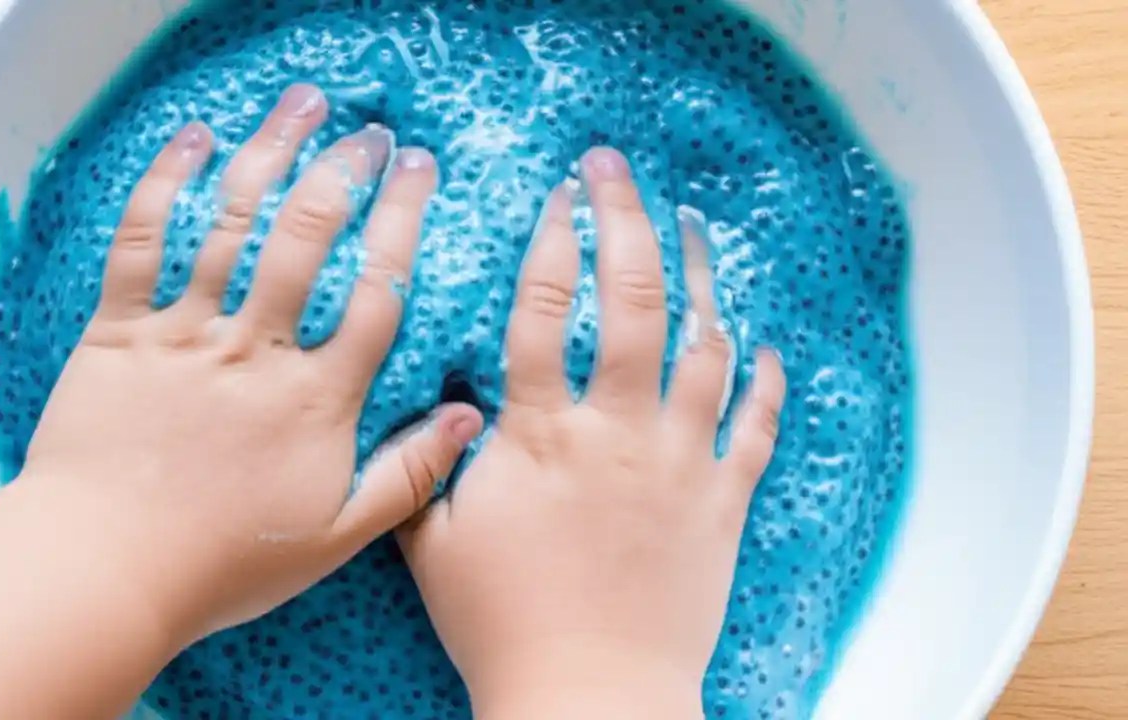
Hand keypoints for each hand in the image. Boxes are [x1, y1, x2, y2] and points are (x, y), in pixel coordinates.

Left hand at [21, 84, 482, 642]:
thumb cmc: (223, 562)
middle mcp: (256, 350)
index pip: (375, 292)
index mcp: (315, 396)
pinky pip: (143, 244)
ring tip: (301, 107)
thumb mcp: (337, 535)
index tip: (420, 173)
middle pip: (308, 239)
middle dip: (344, 173)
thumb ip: (409, 475)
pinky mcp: (119, 333)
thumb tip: (473, 418)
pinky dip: (165, 186)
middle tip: (369, 132)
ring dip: (270, 157)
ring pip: (233, 226)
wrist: (104, 569)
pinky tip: (192, 143)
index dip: (403, 223)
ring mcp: (185, 335)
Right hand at [399, 148, 785, 717]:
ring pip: (703, 348)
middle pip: (628, 303)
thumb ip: (431, 465)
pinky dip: (768, 383)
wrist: (591, 696)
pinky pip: (758, 429)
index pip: (540, 313)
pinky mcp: (723, 502)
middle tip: (616, 170)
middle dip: (622, 221)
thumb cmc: (504, 625)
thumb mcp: (434, 544)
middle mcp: (617, 433)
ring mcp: (679, 463)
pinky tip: (768, 344)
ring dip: (701, 278)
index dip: (548, 242)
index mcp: (541, 435)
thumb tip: (438, 406)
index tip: (555, 195)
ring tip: (695, 228)